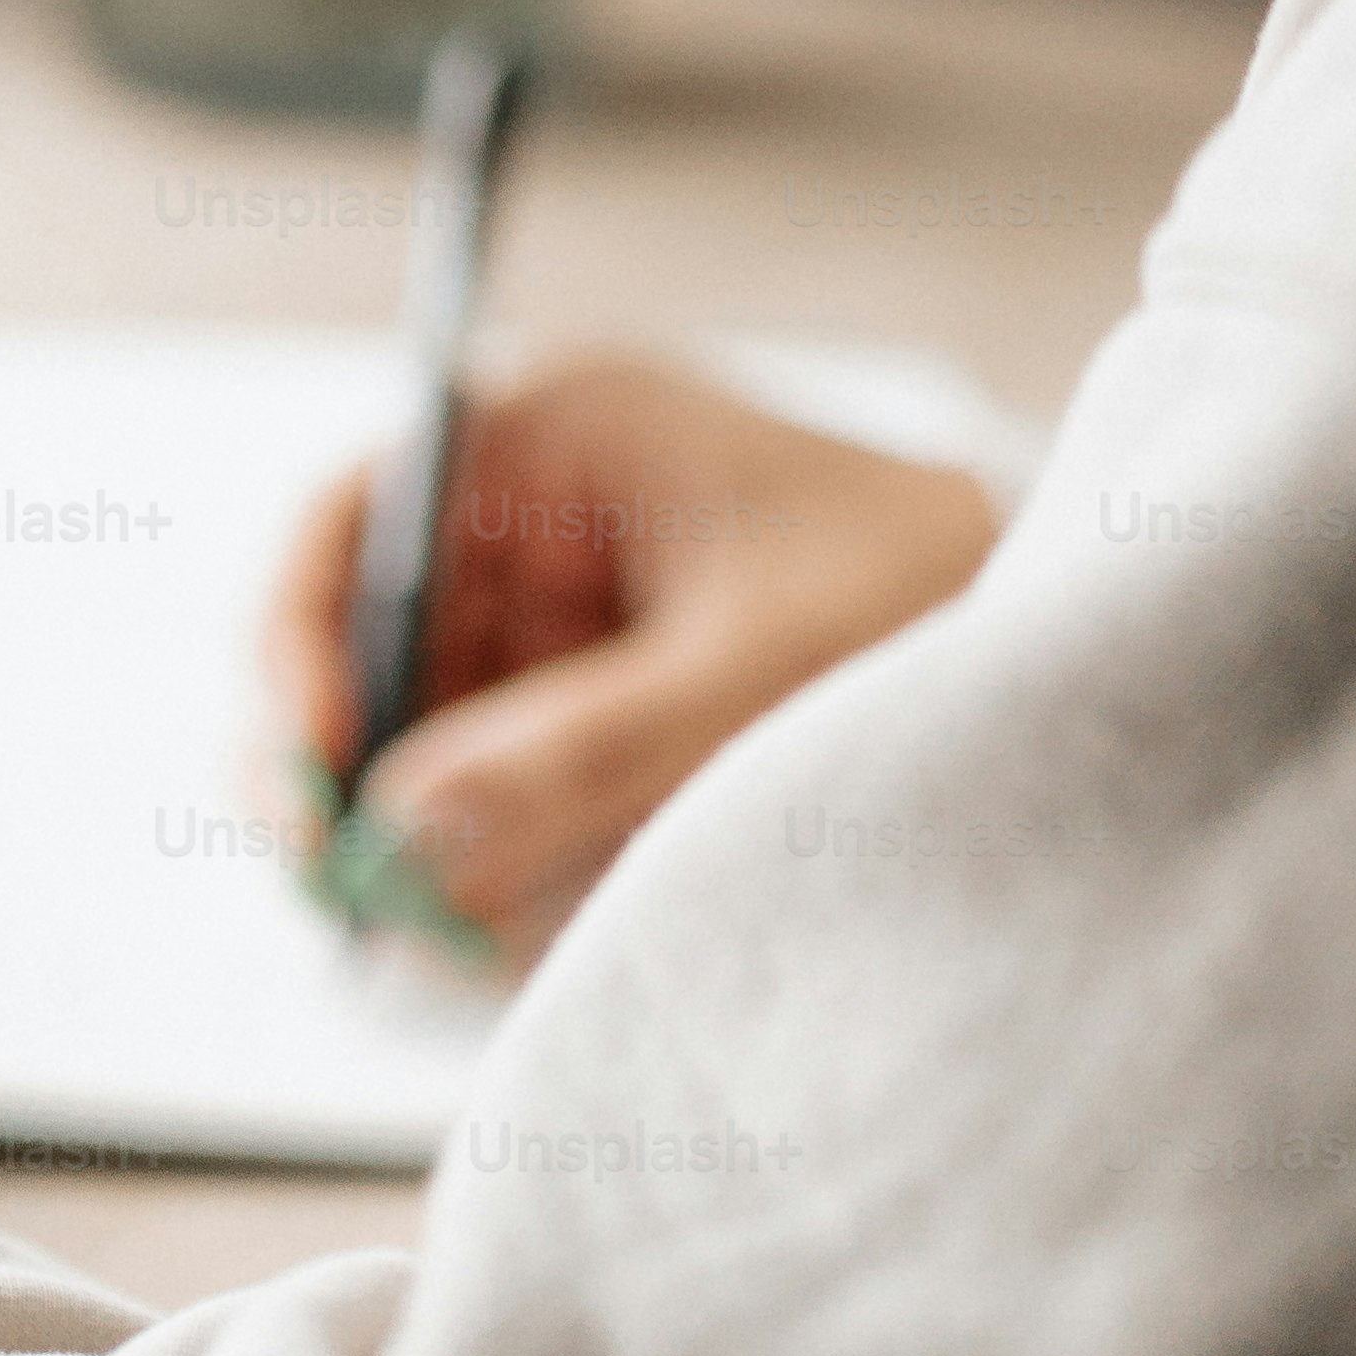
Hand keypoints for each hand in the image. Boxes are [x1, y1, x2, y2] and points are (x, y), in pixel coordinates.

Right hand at [263, 355, 996, 959]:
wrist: (1053, 649)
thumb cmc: (925, 596)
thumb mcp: (753, 672)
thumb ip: (580, 752)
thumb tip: (399, 831)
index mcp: (559, 435)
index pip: (357, 516)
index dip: (302, 641)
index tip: (315, 772)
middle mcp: (535, 517)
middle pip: (369, 651)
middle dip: (373, 785)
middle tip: (380, 911)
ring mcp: (560, 619)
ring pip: (429, 747)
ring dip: (451, 847)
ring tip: (517, 921)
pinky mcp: (593, 712)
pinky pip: (502, 802)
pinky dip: (515, 871)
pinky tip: (569, 912)